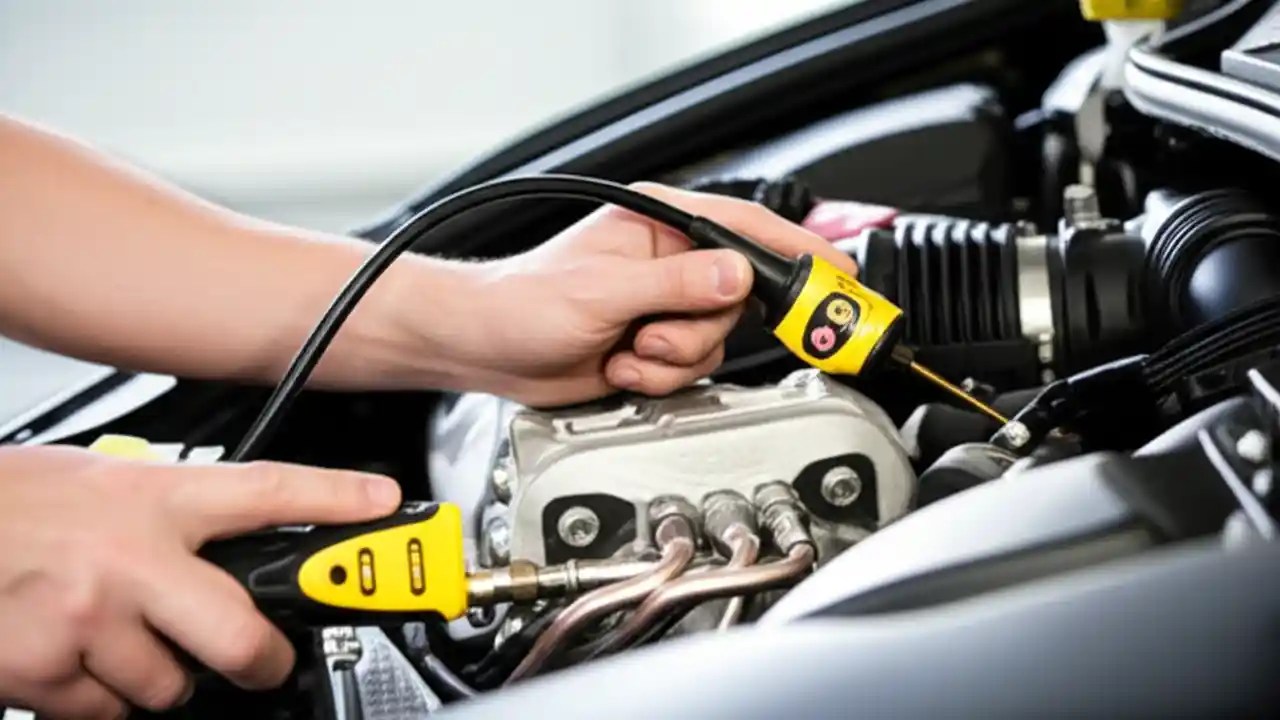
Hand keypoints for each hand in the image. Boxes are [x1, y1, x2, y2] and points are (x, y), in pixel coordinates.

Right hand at [0, 445, 400, 718]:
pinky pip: (110, 713)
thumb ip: (174, 512)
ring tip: (126, 638)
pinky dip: (102, 699)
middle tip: (263, 661)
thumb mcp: (106, 483)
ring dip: (162, 677)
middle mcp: (130, 557)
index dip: (338, 498)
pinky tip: (78, 657)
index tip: (384, 505)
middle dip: (263, 661)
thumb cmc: (15, 503)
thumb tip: (243, 534)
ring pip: (173, 687)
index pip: (267, 490)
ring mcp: (90, 620)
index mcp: (151, 497)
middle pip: (241, 634)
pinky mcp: (49, 674)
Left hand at [459, 183, 857, 405]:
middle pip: (739, 298)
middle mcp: (669, 261)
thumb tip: (737, 277)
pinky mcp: (657, 344)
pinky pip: (692, 367)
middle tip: (663, 336)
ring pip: (717, 339)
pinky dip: (658, 378)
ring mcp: (665, 305)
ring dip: (671, 358)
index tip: (837, 274)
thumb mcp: (603, 291)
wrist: (487, 348)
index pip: (748, 229)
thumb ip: (677, 284)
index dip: (798, 252)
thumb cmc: (522, 302)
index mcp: (660, 222)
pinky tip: (620, 366)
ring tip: (625, 349)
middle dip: (697, 328)